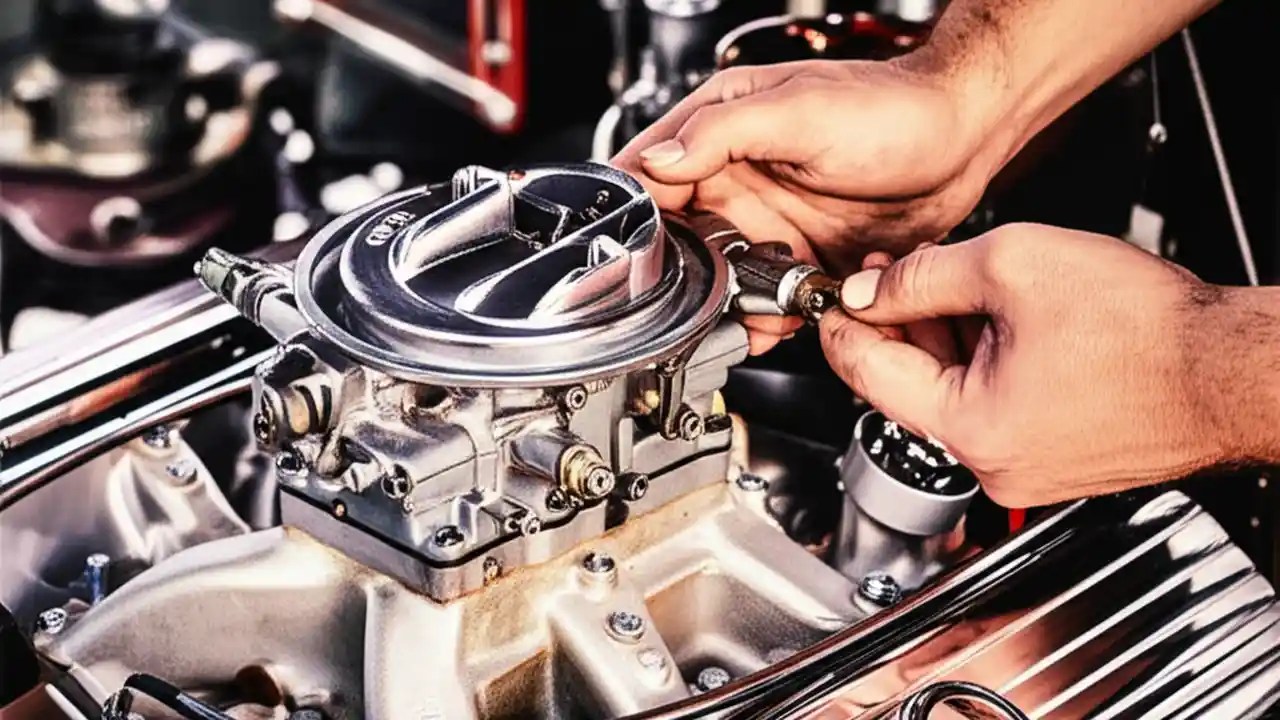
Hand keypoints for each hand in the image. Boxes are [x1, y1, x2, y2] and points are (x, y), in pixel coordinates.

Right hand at [612, 58, 1010, 353]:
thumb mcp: (799, 111)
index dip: (635, 217)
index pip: (652, 176)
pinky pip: (771, 296)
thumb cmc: (892, 107)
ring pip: (723, 276)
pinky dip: (768, 317)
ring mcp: (771, 219)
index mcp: (723, 130)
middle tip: (690, 305)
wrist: (965, 136)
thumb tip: (658, 162)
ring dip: (725, 304)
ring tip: (741, 320)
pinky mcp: (804, 253)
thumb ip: (722, 134)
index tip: (632, 257)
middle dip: (679, 277)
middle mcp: (739, 177)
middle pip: (680, 239)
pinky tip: (776, 325)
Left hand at [818, 223, 1238, 507]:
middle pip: (906, 386)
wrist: (1230, 370)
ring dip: (938, 337)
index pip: (865, 374)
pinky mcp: (1054, 458)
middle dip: (893, 323)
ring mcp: (1024, 468)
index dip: (840, 325)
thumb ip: (922, 279)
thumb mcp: (1009, 267)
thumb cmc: (1146, 330)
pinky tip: (989, 317)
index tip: (830, 297)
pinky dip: (979, 361)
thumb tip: (871, 291)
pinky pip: (991, 405)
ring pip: (950, 394)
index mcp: (968, 426)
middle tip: (887, 274)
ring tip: (942, 282)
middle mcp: (991, 464)